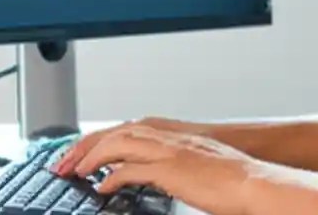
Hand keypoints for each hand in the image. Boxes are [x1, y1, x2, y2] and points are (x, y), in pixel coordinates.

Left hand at [52, 122, 262, 214]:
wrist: (254, 183)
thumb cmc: (232, 178)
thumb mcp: (196, 164)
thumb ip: (171, 165)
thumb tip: (149, 175)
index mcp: (172, 135)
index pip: (124, 128)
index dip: (98, 139)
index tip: (79, 152)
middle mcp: (167, 137)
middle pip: (114, 132)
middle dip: (84, 146)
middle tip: (63, 162)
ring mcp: (168, 151)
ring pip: (117, 144)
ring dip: (91, 157)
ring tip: (74, 172)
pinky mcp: (171, 170)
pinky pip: (131, 169)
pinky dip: (112, 177)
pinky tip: (102, 188)